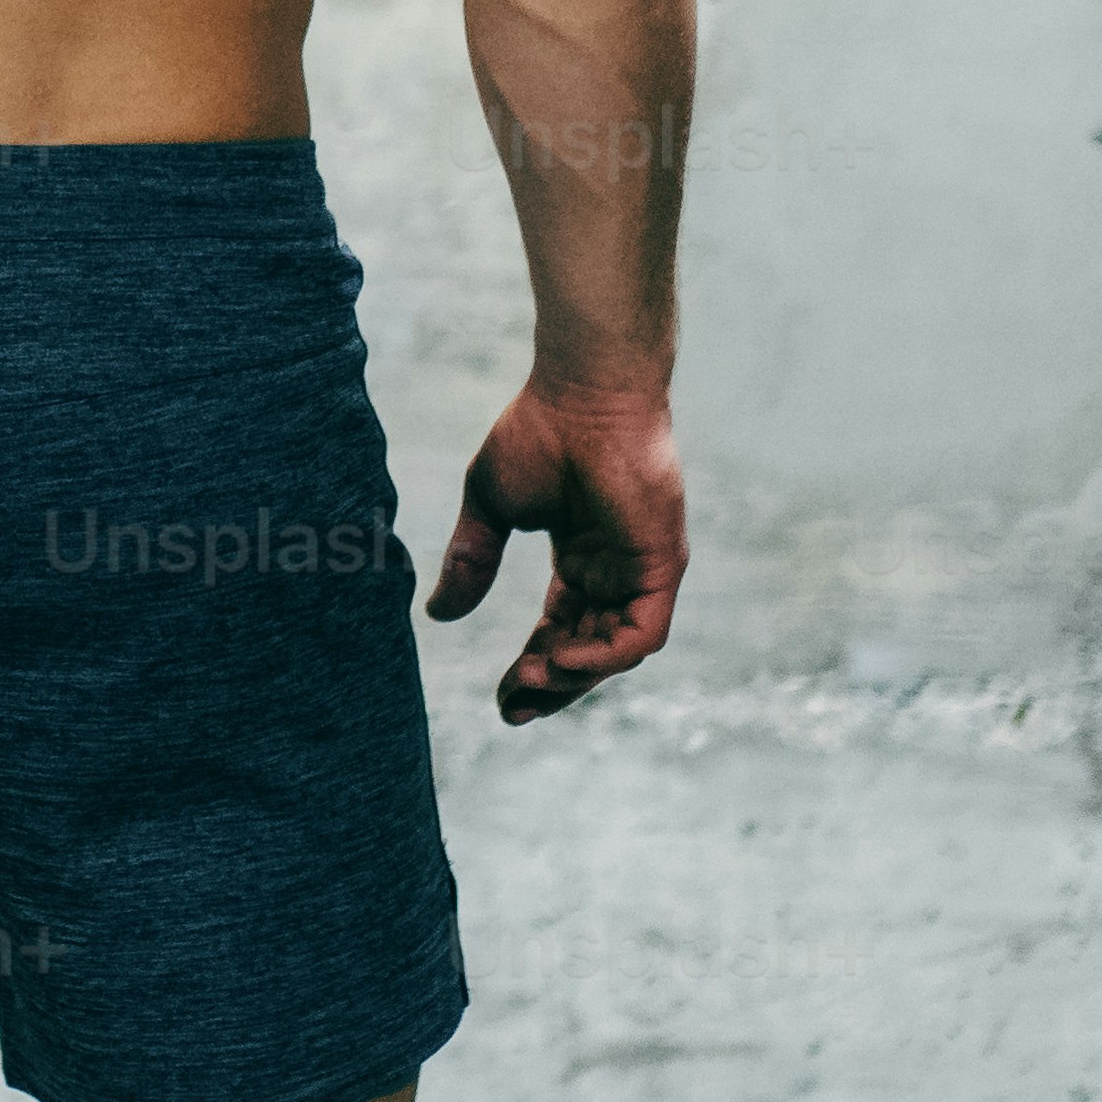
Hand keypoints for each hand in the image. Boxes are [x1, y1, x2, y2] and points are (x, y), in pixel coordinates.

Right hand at [430, 375, 684, 720]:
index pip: (562, 630)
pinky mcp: (663, 565)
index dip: (532, 667)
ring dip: (573, 677)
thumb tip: (439, 614)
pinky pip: (641, 634)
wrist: (584, 392)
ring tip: (528, 682)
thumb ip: (471, 561)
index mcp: (583, 558)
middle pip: (589, 651)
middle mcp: (616, 570)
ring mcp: (642, 570)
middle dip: (552, 688)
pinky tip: (559, 658)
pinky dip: (603, 657)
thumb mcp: (491, 507)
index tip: (502, 697)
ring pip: (616, 652)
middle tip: (513, 710)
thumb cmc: (540, 431)